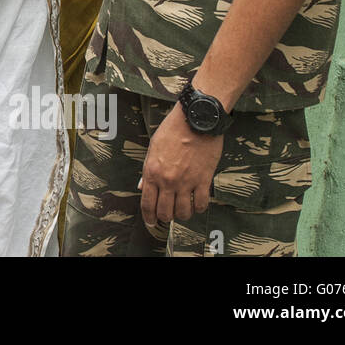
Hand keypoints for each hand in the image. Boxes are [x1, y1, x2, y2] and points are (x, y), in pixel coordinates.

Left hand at [140, 103, 224, 227]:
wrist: (195, 121)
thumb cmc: (172, 131)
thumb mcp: (153, 148)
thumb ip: (147, 170)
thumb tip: (142, 186)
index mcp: (152, 172)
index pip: (147, 203)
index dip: (148, 216)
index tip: (151, 222)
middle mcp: (167, 181)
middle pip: (165, 212)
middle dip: (165, 218)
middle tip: (169, 216)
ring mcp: (186, 182)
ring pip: (183, 212)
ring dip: (183, 214)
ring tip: (184, 210)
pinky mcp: (203, 180)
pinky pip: (201, 204)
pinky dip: (199, 208)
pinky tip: (197, 204)